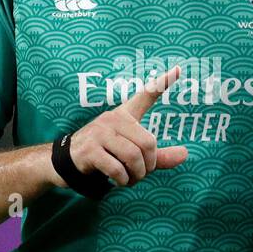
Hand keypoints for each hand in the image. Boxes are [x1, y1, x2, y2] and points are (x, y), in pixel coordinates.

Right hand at [62, 65, 188, 187]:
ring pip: (133, 156)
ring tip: (130, 180)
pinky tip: (118, 181)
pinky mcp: (90, 150)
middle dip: (149, 165)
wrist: (66, 162)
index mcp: (124, 116)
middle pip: (147, 143)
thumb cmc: (104, 154)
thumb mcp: (131, 154)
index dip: (161, 84)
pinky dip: (122, 180)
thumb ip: (157, 156)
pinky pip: (117, 168)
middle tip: (140, 174)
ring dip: (136, 175)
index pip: (145, 96)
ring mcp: (100, 133)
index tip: (178, 70)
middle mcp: (113, 119)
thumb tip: (186, 155)